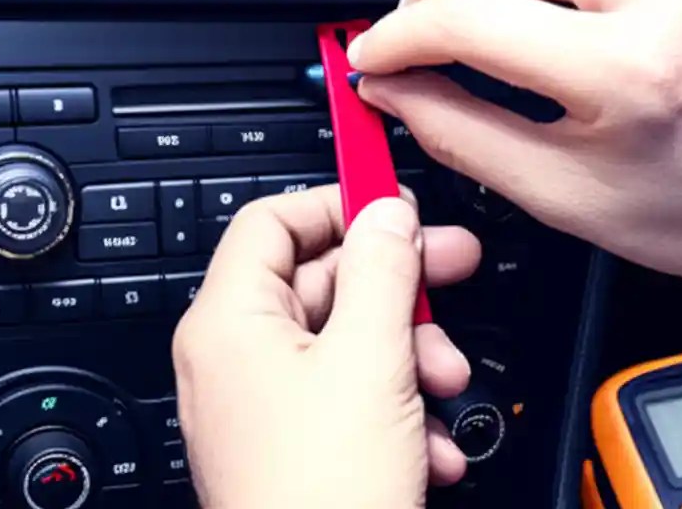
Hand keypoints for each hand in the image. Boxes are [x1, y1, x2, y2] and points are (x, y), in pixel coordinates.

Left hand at [172, 187, 481, 508]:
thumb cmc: (319, 498)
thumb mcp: (370, 361)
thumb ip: (381, 272)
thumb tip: (386, 213)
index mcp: (230, 324)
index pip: (272, 221)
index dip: (337, 203)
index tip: (394, 202)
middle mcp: (235, 362)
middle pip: (321, 283)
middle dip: (397, 288)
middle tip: (451, 269)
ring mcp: (262, 410)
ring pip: (346, 345)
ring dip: (409, 355)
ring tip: (443, 383)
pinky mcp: (294, 452)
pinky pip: (349, 401)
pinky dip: (397, 410)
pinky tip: (430, 444)